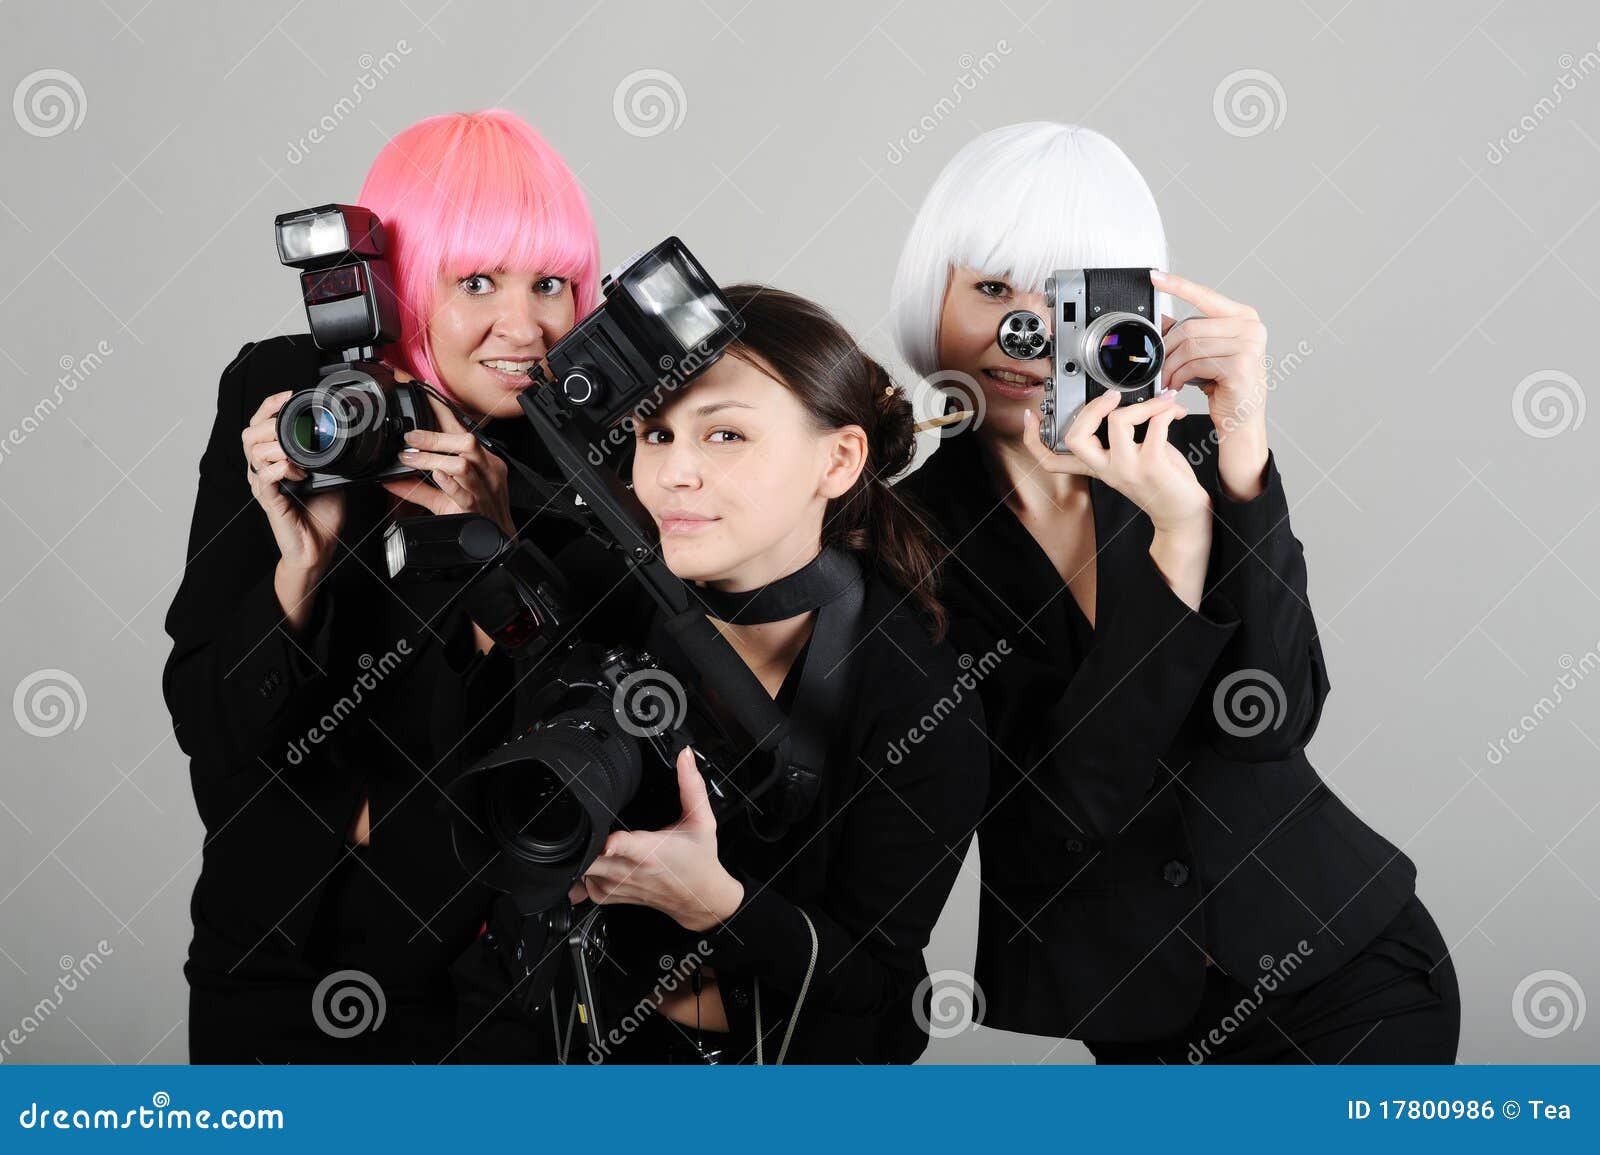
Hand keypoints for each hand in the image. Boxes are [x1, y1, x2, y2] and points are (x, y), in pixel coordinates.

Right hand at [242, 390, 346, 606]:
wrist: (319, 546)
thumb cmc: (322, 513)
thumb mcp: (332, 474)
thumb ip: (330, 454)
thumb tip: (345, 434)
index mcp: (275, 458)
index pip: (261, 423)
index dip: (271, 405)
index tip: (290, 396)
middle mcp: (263, 469)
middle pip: (249, 433)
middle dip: (270, 422)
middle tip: (292, 425)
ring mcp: (263, 484)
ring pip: (254, 450)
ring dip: (279, 446)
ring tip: (300, 457)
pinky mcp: (268, 500)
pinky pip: (264, 476)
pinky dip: (281, 468)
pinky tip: (297, 472)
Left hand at [380, 379, 514, 537]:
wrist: (499, 545)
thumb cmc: (478, 516)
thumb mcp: (447, 498)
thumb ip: (419, 487)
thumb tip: (390, 479)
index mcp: (483, 461)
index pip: (460, 427)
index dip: (439, 407)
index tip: (419, 390)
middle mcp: (487, 470)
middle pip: (466, 441)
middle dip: (436, 436)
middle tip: (410, 436)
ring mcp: (484, 489)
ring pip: (463, 464)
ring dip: (434, 458)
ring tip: (411, 458)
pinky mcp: (478, 509)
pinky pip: (466, 493)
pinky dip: (449, 483)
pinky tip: (437, 476)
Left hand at [569, 747, 744, 932]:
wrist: (700, 896)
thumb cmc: (699, 858)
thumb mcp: (701, 820)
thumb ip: (691, 785)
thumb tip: (685, 756)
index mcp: (648, 851)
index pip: (621, 846)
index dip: (609, 842)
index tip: (605, 840)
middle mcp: (628, 871)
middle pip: (587, 858)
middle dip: (582, 840)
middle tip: (583, 824)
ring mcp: (615, 886)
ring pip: (579, 869)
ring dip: (579, 853)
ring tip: (590, 838)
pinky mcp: (608, 895)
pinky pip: (580, 882)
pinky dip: (580, 870)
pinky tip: (595, 858)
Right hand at [1022, 390, 1210, 533]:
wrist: (1182, 515)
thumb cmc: (1163, 484)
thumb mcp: (1135, 459)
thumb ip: (1127, 436)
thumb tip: (1135, 401)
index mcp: (1097, 467)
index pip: (1051, 460)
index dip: (1033, 439)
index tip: (1030, 417)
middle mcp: (1106, 469)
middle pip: (1075, 437)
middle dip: (1092, 407)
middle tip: (1113, 396)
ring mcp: (1127, 468)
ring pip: (1117, 421)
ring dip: (1143, 404)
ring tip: (1160, 404)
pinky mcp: (1152, 465)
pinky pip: (1155, 424)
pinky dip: (1166, 411)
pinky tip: (1174, 413)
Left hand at [1153, 270, 1268, 437]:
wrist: (1241, 418)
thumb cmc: (1224, 385)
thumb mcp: (1204, 353)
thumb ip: (1187, 333)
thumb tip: (1159, 318)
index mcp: (1243, 316)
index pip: (1205, 295)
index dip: (1178, 285)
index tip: (1155, 277)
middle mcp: (1251, 327)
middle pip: (1191, 326)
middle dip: (1166, 348)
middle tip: (1156, 365)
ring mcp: (1249, 346)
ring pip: (1190, 346)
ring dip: (1170, 366)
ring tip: (1166, 379)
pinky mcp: (1241, 366)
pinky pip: (1196, 364)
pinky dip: (1179, 377)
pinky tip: (1178, 386)